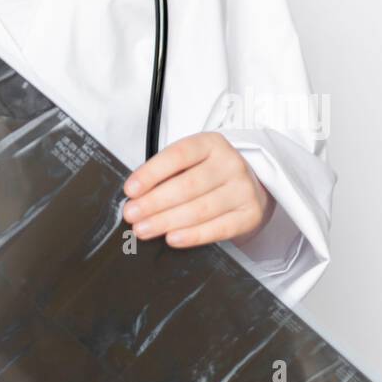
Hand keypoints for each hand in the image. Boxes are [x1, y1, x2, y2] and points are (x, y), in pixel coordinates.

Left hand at [122, 131, 274, 248]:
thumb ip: (166, 174)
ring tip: (143, 229)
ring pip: (200, 209)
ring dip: (167, 221)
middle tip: (131, 214)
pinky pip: (219, 229)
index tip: (130, 189)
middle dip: (154, 202)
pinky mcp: (250, 214)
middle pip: (187, 186)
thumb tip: (135, 196)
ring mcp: (243, 189)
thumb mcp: (191, 161)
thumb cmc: (209, 172)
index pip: (178, 155)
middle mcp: (230, 163)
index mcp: (211, 143)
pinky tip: (172, 238)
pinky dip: (193, 236)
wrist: (249, 185)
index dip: (151, 173)